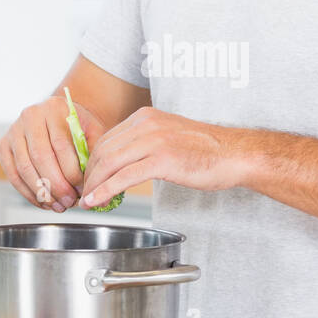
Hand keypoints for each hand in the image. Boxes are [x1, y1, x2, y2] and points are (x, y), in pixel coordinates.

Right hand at [0, 93, 106, 212]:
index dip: (71, 172)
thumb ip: (94, 153)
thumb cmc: (78, 128)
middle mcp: (31, 115)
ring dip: (41, 192)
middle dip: (56, 185)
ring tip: (58, 206)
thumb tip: (93, 184)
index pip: (61, 144)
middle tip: (69, 202)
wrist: (60, 118)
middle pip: (40, 157)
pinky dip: (27, 192)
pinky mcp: (4, 144)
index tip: (82, 189)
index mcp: (55, 108)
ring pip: (24, 168)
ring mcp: (14, 129)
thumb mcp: (93, 132)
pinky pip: (13, 174)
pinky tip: (43, 202)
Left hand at [78, 106, 246, 206]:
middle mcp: (146, 124)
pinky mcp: (162, 160)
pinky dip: (105, 190)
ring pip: (109, 162)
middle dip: (88, 175)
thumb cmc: (207, 150)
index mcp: (146, 117)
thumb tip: (123, 164)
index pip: (106, 139)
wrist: (235, 154)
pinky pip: (124, 176)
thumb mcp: (169, 137)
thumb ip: (145, 143)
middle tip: (83, 194)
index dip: (91, 162)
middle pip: (102, 150)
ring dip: (93, 185)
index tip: (88, 179)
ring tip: (88, 201)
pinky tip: (97, 200)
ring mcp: (154, 140)